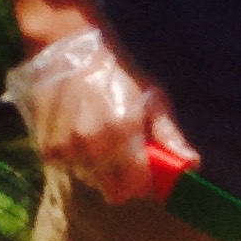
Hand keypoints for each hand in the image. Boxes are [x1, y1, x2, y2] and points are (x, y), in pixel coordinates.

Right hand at [6, 25, 193, 204]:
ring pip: (90, 181)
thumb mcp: (151, 98)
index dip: (145, 183)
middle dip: (122, 180)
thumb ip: (169, 135)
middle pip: (113, 192)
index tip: (145, 170)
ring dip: (97, 168)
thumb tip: (193, 165)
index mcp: (123, 133)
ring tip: (97, 136)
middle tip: (121, 155)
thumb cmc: (116, 72)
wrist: (66, 48)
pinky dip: (75, 158)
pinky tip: (78, 133)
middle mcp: (94, 146)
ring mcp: (68, 149)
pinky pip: (68, 169)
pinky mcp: (48, 149)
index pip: (138, 186)